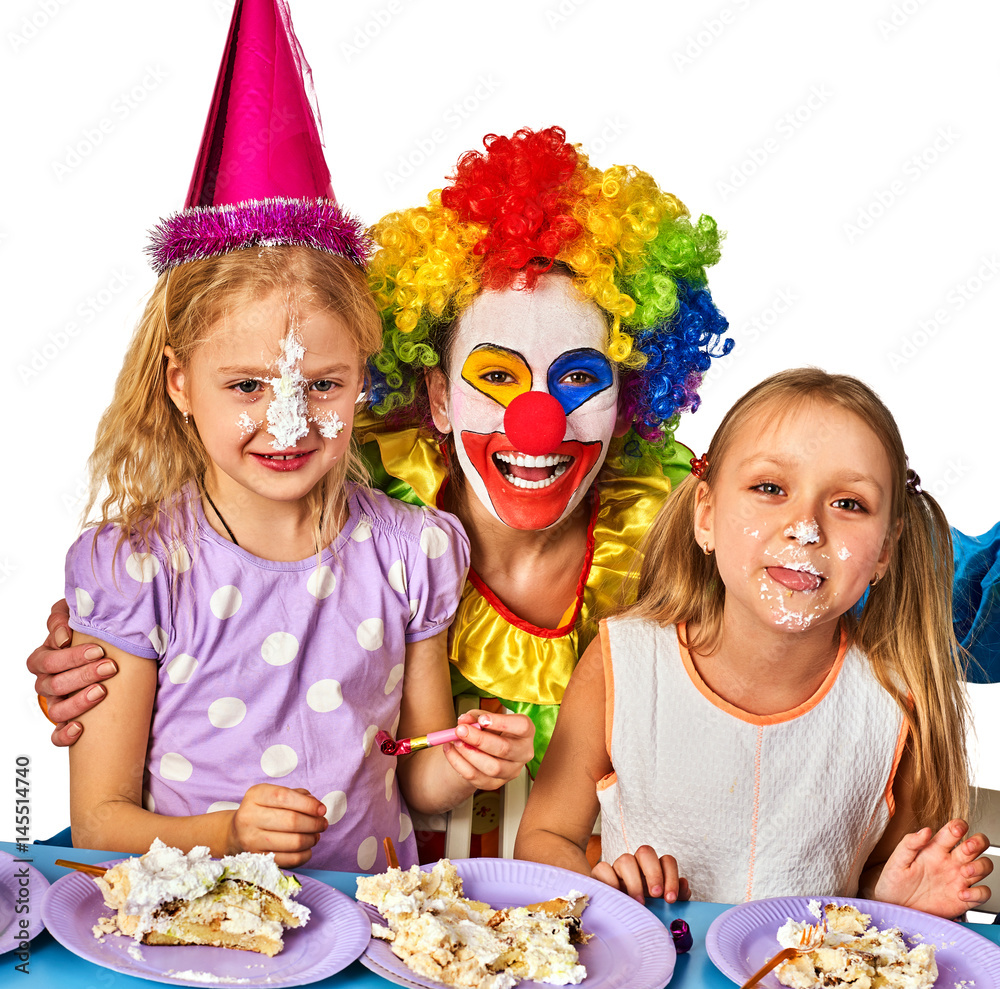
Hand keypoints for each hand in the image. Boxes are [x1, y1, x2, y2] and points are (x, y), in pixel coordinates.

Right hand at [28, 599, 117, 745]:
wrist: (104, 652)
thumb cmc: (88, 633)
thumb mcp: (74, 617)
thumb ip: (64, 616)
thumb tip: (62, 633)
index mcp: (44, 658)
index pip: (48, 660)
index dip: (70, 656)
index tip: (98, 650)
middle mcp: (46, 682)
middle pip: (55, 684)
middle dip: (84, 675)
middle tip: (110, 667)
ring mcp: (55, 703)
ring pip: (56, 710)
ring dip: (79, 702)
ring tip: (102, 691)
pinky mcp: (65, 722)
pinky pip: (56, 736)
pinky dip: (65, 734)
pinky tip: (80, 727)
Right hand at [228, 785, 328, 866]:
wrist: (237, 832)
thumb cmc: (264, 810)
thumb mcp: (274, 794)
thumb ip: (298, 795)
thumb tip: (318, 808)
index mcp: (255, 795)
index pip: (284, 797)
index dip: (308, 804)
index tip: (322, 810)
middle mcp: (249, 817)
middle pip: (291, 821)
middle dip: (314, 823)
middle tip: (323, 824)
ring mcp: (251, 840)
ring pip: (293, 842)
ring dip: (311, 839)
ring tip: (316, 835)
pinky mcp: (257, 858)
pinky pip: (289, 860)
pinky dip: (304, 855)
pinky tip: (307, 848)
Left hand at [441, 710, 534, 789]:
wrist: (483, 751)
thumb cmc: (488, 731)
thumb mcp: (483, 718)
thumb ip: (474, 717)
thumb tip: (464, 720)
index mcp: (525, 732)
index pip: (522, 727)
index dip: (502, 722)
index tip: (482, 719)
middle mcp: (523, 753)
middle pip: (505, 749)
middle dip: (479, 739)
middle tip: (460, 730)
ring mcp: (511, 771)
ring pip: (492, 767)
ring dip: (469, 754)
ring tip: (455, 742)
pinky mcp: (496, 784)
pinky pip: (476, 777)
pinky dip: (459, 764)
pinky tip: (450, 750)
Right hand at [591, 846, 690, 903]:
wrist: (615, 922)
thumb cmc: (642, 912)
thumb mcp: (662, 907)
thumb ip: (676, 896)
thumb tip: (684, 885)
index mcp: (653, 870)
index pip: (666, 860)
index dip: (671, 876)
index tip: (670, 898)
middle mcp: (636, 865)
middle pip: (646, 851)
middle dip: (653, 872)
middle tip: (656, 894)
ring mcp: (617, 868)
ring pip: (626, 859)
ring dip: (634, 882)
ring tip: (638, 903)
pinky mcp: (600, 875)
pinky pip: (603, 868)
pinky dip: (610, 881)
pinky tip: (617, 896)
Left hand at [874, 819, 992, 916]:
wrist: (895, 907)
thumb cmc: (894, 882)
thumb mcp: (897, 861)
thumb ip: (909, 843)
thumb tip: (925, 830)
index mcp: (934, 849)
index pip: (953, 830)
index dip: (959, 825)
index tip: (957, 829)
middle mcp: (950, 862)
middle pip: (977, 845)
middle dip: (978, 842)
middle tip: (967, 848)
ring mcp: (958, 879)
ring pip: (984, 866)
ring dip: (980, 867)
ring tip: (964, 872)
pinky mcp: (964, 899)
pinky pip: (983, 893)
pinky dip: (979, 893)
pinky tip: (963, 894)